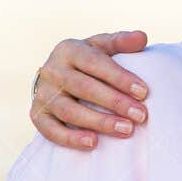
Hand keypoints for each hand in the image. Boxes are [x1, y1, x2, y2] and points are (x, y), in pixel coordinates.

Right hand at [30, 31, 151, 149]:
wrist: (58, 77)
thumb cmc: (89, 62)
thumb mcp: (102, 47)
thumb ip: (121, 42)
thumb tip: (142, 37)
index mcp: (69, 50)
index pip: (94, 63)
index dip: (119, 77)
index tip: (144, 92)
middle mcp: (52, 70)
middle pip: (83, 88)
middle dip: (115, 102)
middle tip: (141, 115)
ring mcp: (42, 94)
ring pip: (69, 110)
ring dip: (99, 122)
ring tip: (126, 130)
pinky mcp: (37, 114)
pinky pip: (50, 129)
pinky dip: (70, 138)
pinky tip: (93, 143)